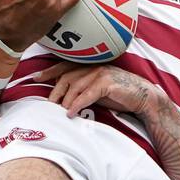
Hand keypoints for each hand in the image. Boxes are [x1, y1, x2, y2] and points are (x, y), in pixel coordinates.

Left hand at [35, 61, 157, 117]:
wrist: (143, 97)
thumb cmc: (119, 94)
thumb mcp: (97, 90)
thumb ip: (82, 89)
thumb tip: (63, 97)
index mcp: (90, 65)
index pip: (65, 65)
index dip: (50, 70)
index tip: (36, 77)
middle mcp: (94, 66)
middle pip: (67, 76)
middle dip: (55, 90)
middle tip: (47, 104)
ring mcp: (101, 73)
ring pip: (76, 85)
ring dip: (66, 100)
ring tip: (59, 112)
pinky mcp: (108, 83)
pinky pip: (88, 94)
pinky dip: (78, 104)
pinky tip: (71, 113)